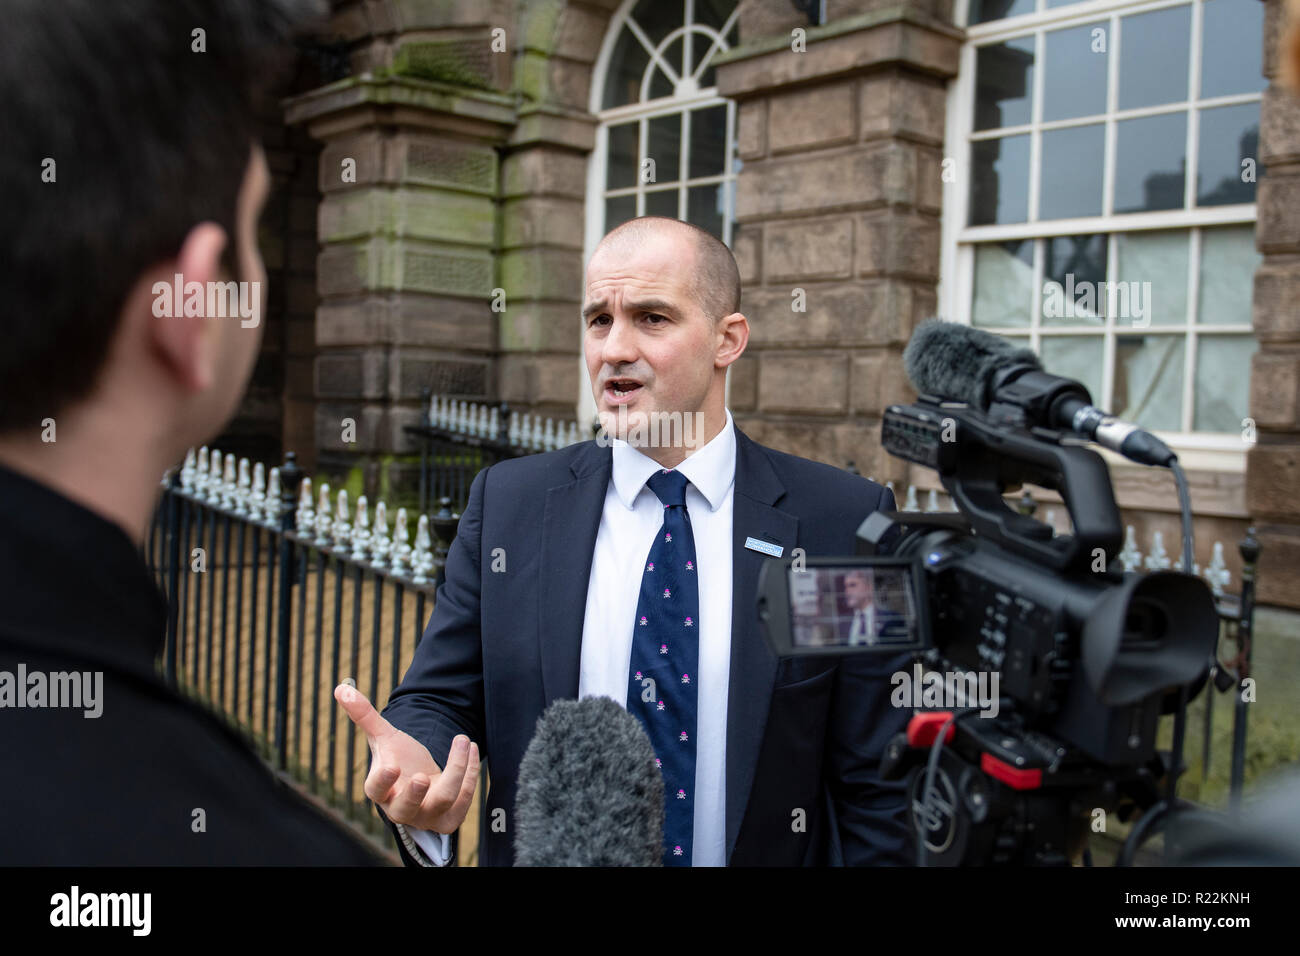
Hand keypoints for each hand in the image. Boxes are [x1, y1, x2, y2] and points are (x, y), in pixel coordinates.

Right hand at [334, 683, 480, 833]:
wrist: (423, 781)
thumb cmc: (399, 760)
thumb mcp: (384, 737)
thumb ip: (364, 715)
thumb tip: (342, 688)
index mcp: (381, 790)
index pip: (376, 790)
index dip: (383, 781)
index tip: (392, 766)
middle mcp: (401, 808)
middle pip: (405, 809)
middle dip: (414, 794)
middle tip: (423, 776)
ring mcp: (426, 816)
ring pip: (443, 801)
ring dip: (457, 770)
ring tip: (462, 740)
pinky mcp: (449, 819)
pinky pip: (463, 801)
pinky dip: (471, 775)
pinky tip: (472, 750)